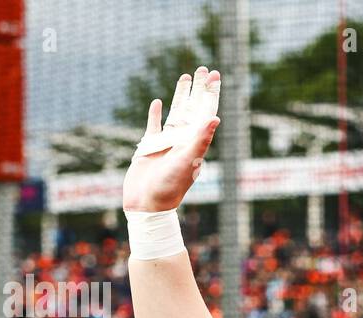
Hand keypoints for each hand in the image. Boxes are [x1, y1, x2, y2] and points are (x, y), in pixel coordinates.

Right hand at [122, 66, 221, 212]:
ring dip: (181, 95)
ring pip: (176, 113)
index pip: (206, 112)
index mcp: (194, 142)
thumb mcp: (187, 161)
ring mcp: (166, 143)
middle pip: (193, 108)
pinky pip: (154, 126)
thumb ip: (200, 140)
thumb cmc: (169, 186)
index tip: (216, 75)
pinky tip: (158, 102)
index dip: (211, 94)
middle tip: (204, 68)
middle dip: (199, 88)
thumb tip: (216, 118)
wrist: (147, 204)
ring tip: (185, 77)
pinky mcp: (149, 148)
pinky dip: (156, 114)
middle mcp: (183, 140)